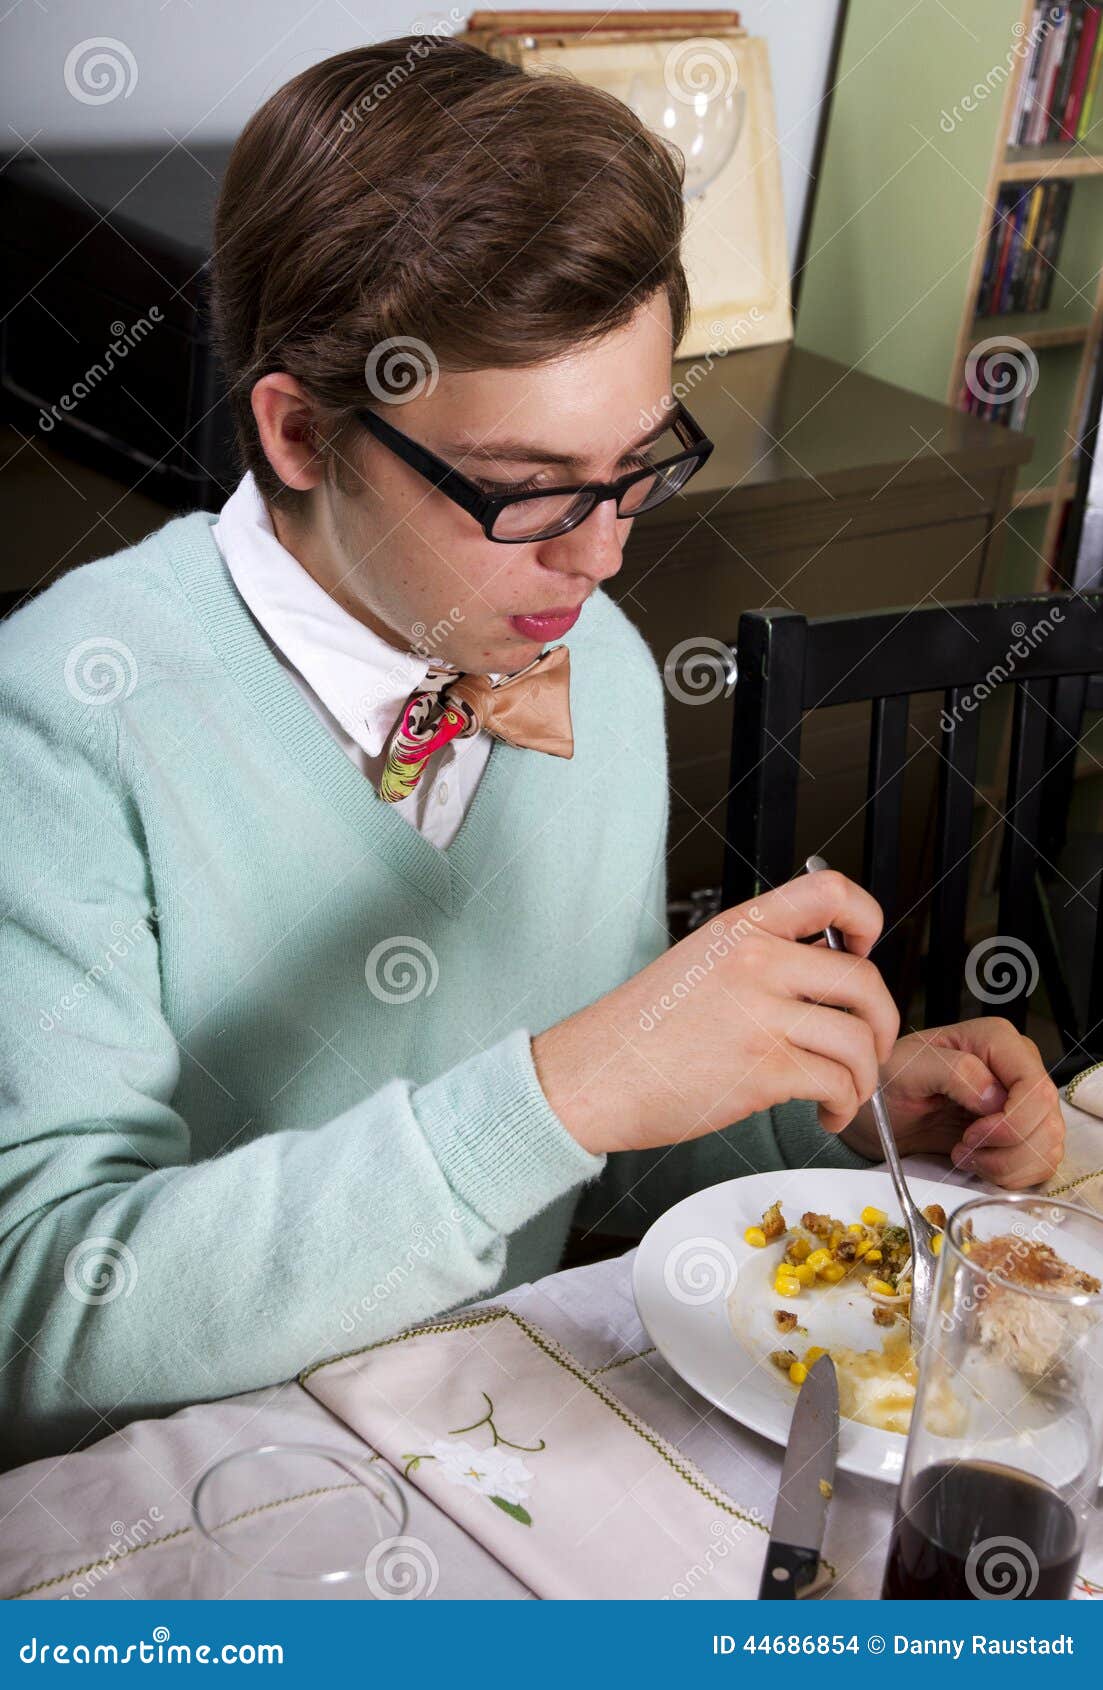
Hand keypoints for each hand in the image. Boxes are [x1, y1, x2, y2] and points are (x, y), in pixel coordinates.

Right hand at [533, 868, 899, 1154]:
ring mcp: (762, 1015)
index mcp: (741, 929)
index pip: (830, 892)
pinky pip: (836, 1083)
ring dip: (864, 1076)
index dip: (866, 918)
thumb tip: (818, 976)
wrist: (593, 1076)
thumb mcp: (698, 962)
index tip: (864, 947)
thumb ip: (757, 956)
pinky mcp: (763, 1069)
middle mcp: (756, 963)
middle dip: (883, 1022)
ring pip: (858, 1039)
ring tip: (843, 1092)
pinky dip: (844, 1105)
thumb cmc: (639, 1031)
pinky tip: (825, 1112)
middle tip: (871, 1044)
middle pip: (863, 979)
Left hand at [840, 1017, 1063, 1187]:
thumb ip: (953, 1071)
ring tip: (965, 1156)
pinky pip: (1041, 1162)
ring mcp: (1026, 1101)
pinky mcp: (1024, 1132)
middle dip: (1005, 1149)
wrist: (880, 1114)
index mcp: (998, 1041)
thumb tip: (994, 1097)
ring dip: (1006, 1165)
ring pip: (1048, 1147)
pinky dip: (1011, 1175)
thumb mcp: (908, 1069)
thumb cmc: (890, 1083)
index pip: (1036, 1089)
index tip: (970, 1137)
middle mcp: (1020, 1067)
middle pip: (1047, 1122)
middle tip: (962, 1149)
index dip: (1011, 1123)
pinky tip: (979, 1164)